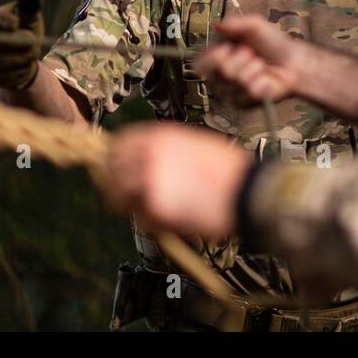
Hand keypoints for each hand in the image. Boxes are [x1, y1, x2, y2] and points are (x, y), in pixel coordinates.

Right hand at [0, 0, 43, 89]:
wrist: (26, 55)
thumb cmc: (26, 30)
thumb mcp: (29, 18)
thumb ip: (29, 10)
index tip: (15, 23)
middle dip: (14, 43)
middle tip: (33, 42)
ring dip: (20, 58)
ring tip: (34, 52)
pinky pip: (1, 77)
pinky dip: (18, 72)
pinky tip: (27, 65)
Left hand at [97, 123, 250, 240]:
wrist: (245, 190)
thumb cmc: (228, 171)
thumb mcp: (195, 144)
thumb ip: (166, 150)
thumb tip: (145, 160)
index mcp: (160, 135)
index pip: (120, 141)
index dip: (116, 157)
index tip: (118, 168)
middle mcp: (149, 153)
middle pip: (112, 168)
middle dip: (116, 183)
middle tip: (127, 196)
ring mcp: (149, 178)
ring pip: (119, 194)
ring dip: (130, 204)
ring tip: (151, 210)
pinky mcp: (154, 204)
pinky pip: (140, 216)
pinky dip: (151, 221)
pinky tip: (171, 220)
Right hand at [194, 16, 305, 104]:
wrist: (293, 62)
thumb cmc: (272, 43)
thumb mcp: (254, 26)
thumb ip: (235, 23)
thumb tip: (217, 25)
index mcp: (214, 57)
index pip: (200, 63)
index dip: (216, 55)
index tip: (229, 48)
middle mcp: (218, 77)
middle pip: (222, 72)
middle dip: (243, 59)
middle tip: (252, 55)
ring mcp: (230, 93)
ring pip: (238, 81)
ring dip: (255, 69)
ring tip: (260, 66)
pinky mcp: (243, 105)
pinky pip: (250, 92)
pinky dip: (263, 82)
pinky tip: (266, 79)